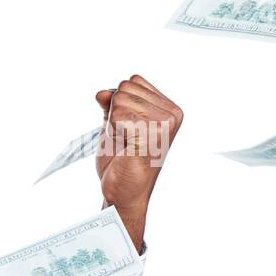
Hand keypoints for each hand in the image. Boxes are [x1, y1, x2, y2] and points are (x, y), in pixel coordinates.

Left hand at [94, 75, 182, 249]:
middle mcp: (172, 114)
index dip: (119, 104)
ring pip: (119, 100)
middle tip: (125, 139)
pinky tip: (125, 148)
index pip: (132, 82)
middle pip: (125, 88)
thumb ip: (111, 106)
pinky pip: (117, 115)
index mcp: (170, 109)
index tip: (127, 129)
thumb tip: (103, 91)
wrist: (122, 193)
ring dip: (113, 123)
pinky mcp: (152, 133)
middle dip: (114, 113)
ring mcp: (165, 123)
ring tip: (126, 144)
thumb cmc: (121, 163)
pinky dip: (113, 131)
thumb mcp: (114, 126)